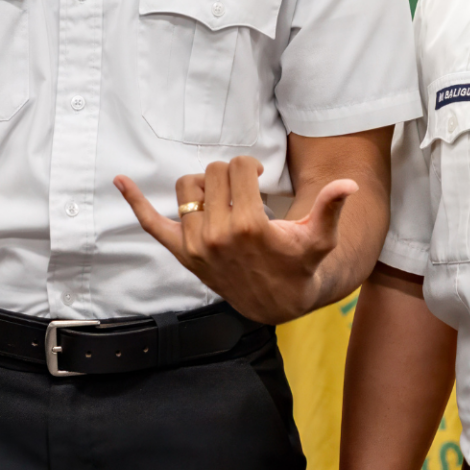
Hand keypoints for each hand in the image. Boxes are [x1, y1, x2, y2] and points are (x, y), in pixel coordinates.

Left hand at [114, 156, 355, 323]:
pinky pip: (152, 224)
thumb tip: (349, 185)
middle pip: (213, 172)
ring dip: (203, 184)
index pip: (238, 168)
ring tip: (220, 196)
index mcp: (249, 225)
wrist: (277, 302)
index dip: (251, 167)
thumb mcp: (319, 239)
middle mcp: (217, 234)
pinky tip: (120, 181)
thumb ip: (330, 209)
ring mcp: (195, 244)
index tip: (258, 178)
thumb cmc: (299, 264)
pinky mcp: (181, 252)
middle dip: (229, 174)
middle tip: (243, 190)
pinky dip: (135, 201)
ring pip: (187, 186)